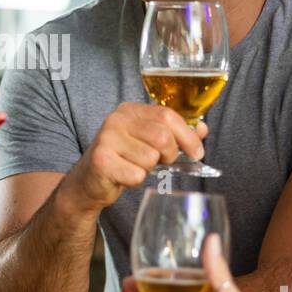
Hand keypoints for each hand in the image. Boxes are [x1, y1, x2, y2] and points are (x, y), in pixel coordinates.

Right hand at [62, 102, 207, 211]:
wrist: (89, 181)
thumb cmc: (123, 159)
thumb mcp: (148, 141)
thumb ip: (174, 133)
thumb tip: (202, 129)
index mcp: (130, 110)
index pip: (167, 115)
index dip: (187, 135)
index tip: (197, 152)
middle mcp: (116, 120)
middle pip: (162, 137)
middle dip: (169, 155)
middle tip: (161, 162)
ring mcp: (106, 139)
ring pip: (150, 158)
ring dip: (149, 169)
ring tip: (135, 166)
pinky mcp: (101, 161)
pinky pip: (137, 175)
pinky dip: (136, 180)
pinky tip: (124, 176)